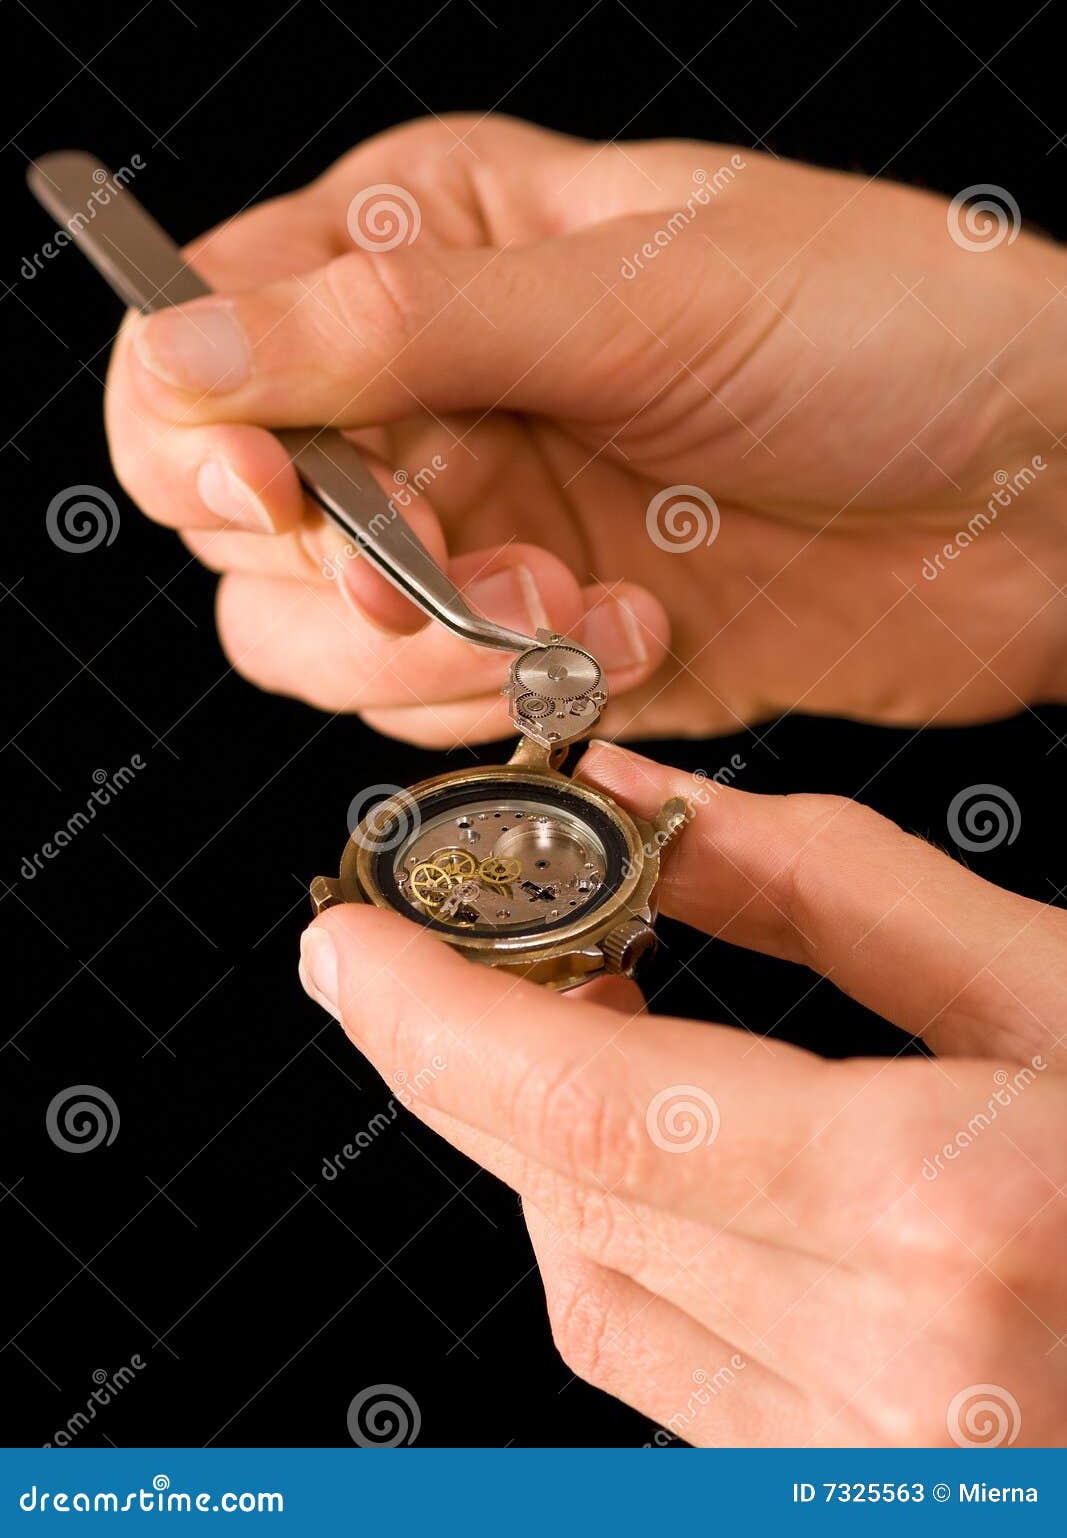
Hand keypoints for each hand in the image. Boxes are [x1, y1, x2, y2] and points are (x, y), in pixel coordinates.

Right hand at [105, 115, 1066, 743]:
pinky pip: (440, 707)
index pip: (200, 347)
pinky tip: (640, 636)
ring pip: (319, 638)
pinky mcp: (548, 639)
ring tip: (564, 604)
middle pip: (241, 523)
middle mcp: (435, 391)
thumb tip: (179, 357)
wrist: (1043, 489)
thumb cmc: (883, 327)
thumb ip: (393, 331)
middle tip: (439, 568)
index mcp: (427, 247)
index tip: (277, 495)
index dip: (200, 436)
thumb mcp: (634, 295)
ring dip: (420, 650)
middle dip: (334, 568)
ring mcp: (488, 524)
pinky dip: (512, 698)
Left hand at [297, 744, 1066, 1445]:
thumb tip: (636, 804)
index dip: (440, 1018)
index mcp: (951, 1215)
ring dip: (548, 1151)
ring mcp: (879, 1466)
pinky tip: (665, 1153)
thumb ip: (827, 887)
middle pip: (568, 1202)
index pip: (595, 1114)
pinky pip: (669, 1372)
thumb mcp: (1058, 981)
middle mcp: (900, 1380)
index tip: (354, 940)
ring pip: (598, 1299)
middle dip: (472, 1063)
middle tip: (447, 945)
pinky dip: (625, 1244)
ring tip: (578, 1021)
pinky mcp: (866, 1488)